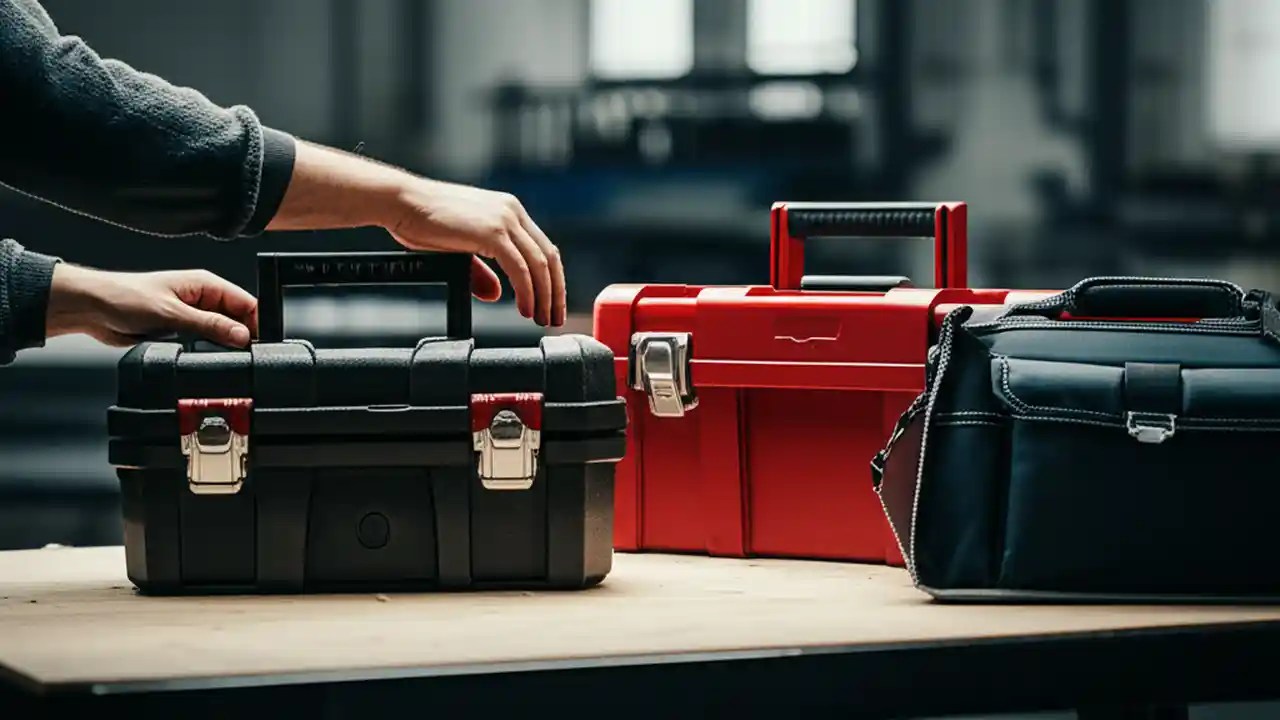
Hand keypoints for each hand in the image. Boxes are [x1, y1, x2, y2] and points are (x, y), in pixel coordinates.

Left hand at [46, 264, 257, 347]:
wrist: (93, 308)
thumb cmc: (124, 297)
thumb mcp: (173, 314)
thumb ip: (210, 325)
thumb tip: (242, 334)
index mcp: (205, 284)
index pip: (245, 302)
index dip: (255, 322)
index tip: (257, 343)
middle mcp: (201, 298)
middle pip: (237, 319)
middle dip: (240, 336)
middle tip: (239, 353)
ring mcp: (191, 315)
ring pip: (221, 333)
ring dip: (222, 344)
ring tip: (218, 353)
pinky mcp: (180, 331)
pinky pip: (204, 342)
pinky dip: (207, 350)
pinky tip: (203, 355)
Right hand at [264, 141, 565, 326]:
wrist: (401, 202)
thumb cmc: (422, 222)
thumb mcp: (459, 249)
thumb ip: (481, 269)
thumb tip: (495, 294)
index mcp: (508, 211)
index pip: (543, 248)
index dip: (552, 280)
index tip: (552, 304)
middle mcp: (512, 211)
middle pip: (548, 257)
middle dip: (555, 292)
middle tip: (554, 318)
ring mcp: (505, 219)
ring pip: (539, 265)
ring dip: (544, 296)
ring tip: (540, 319)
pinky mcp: (493, 232)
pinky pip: (520, 269)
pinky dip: (527, 292)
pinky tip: (524, 309)